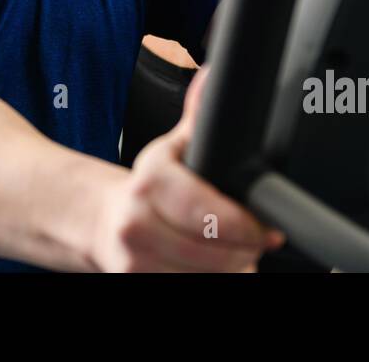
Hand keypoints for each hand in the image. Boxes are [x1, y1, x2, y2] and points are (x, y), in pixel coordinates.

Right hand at [91, 64, 285, 270]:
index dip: (246, 226)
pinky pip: (187, 289)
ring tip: (237, 254)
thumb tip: (213, 79)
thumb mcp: (169, 149)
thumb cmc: (145, 187)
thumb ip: (197, 119)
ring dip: (231, 270)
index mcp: (149, 183)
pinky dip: (209, 282)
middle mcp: (136, 223)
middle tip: (257, 242)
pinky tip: (215, 268)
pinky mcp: (133, 284)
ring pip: (205, 277)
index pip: (207, 214)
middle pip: (213, 254)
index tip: (269, 230)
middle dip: (245, 250)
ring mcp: (134, 261)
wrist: (100, 221)